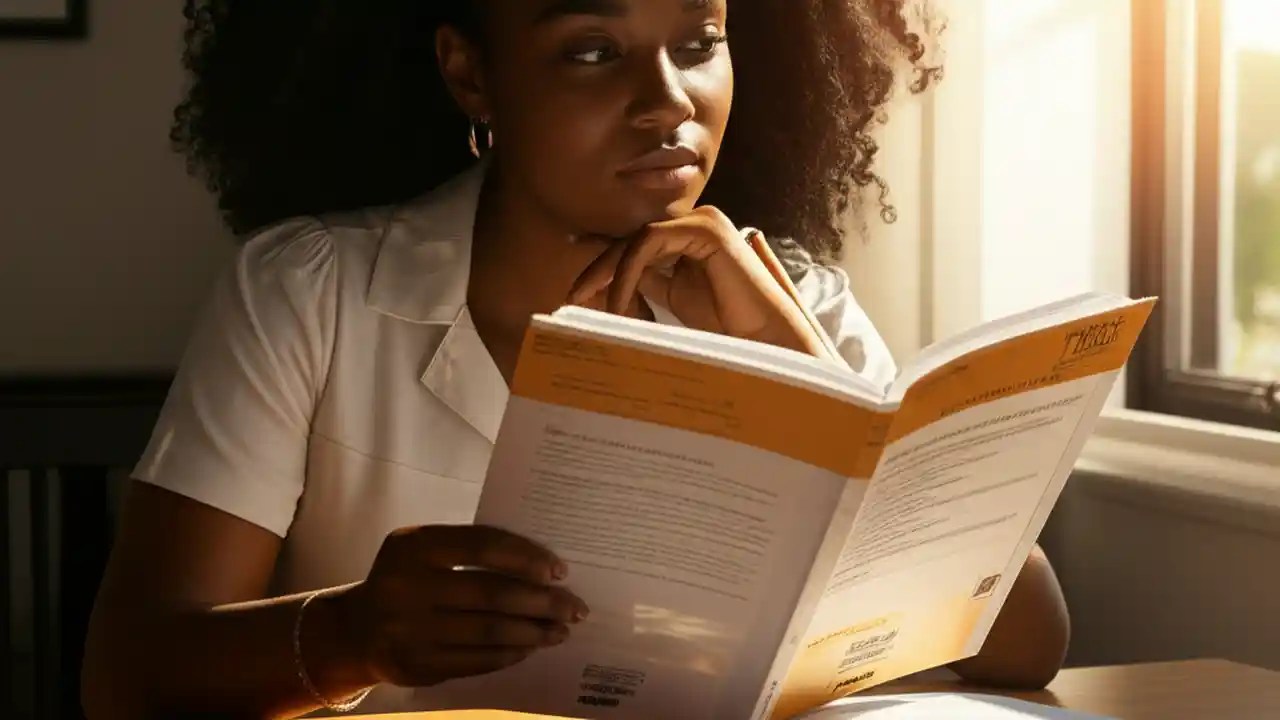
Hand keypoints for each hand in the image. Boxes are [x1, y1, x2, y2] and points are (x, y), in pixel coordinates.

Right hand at [336, 525, 588, 687]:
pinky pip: (476, 660)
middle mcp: (407, 586)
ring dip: (533, 632)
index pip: (483, 545)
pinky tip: (528, 647)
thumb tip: (543, 568)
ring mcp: (410, 630)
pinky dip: (509, 654)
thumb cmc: (408, 579)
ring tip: (560, 630)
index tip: (559, 571)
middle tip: (575, 607)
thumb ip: (470, 549)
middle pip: (492, 593)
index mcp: (413, 546)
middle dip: (542, 602)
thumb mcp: (424, 550)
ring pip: (489, 632)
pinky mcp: (417, 665)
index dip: (526, 557)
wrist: (356, 630)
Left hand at [568, 206, 825, 355]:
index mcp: (690, 238)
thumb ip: (645, 282)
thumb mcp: (673, 299)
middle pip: (633, 238)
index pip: (637, 244)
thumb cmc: (727, 327)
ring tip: (601, 311)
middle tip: (572, 295)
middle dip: (599, 267)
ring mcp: (704, 222)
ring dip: (612, 275)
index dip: (604, 264)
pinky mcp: (706, 230)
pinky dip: (628, 273)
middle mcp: (698, 223)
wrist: (766, 341)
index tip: (575, 289)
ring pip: (637, 240)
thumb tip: (605, 280)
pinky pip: (649, 243)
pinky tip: (619, 304)